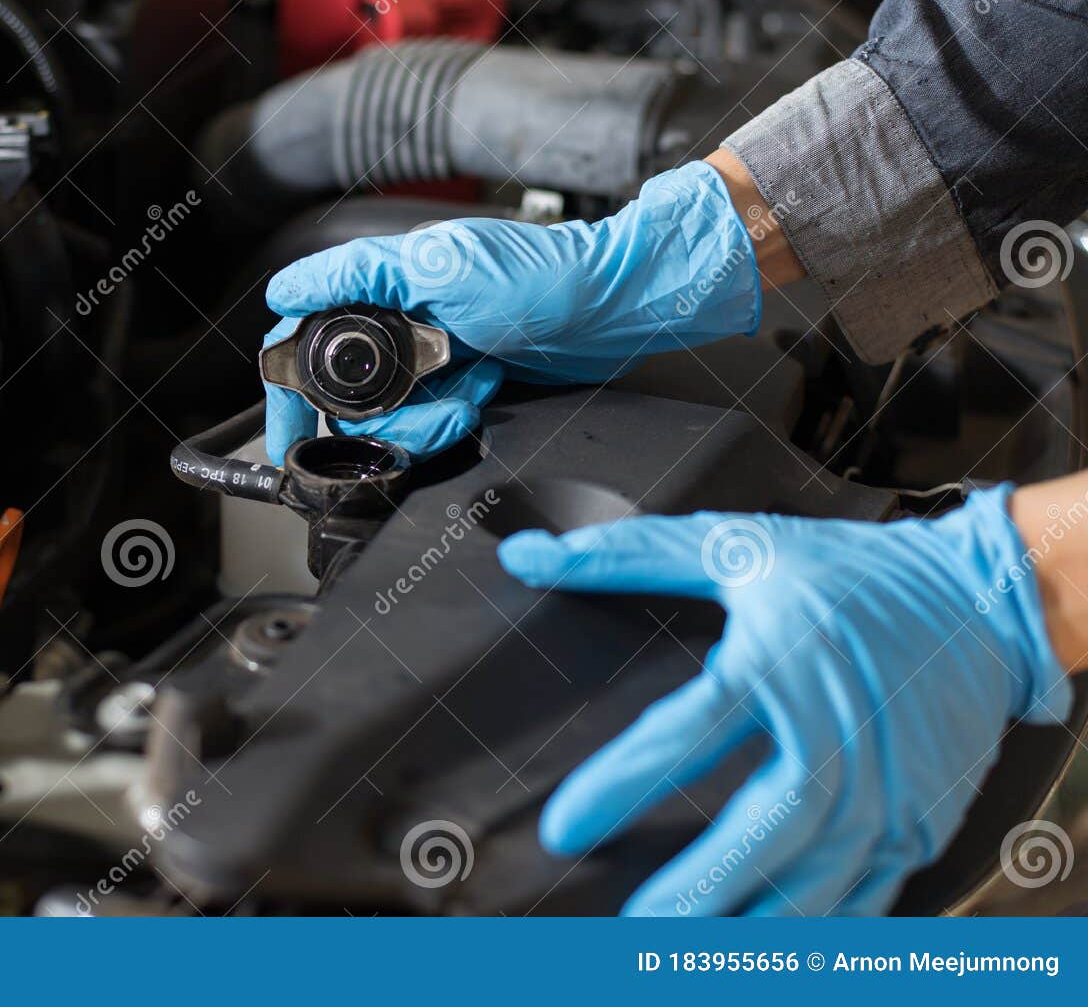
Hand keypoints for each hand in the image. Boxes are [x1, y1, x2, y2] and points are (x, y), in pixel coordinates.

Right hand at [262, 160, 761, 462]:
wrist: (615, 310)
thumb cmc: (544, 276)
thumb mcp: (441, 268)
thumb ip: (358, 276)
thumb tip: (286, 291)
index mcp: (379, 283)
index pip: (301, 335)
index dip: (288, 388)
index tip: (286, 433)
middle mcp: (396, 320)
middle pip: (342, 396)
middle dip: (380, 418)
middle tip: (423, 411)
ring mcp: (426, 355)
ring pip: (385, 420)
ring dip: (424, 420)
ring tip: (468, 395)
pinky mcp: (455, 384)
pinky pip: (425, 425)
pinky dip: (450, 421)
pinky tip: (482, 395)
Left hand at [497, 486, 1070, 915]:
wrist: (980, 602)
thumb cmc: (844, 575)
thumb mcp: (734, 546)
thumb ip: (627, 555)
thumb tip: (527, 555)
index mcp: (783, 663)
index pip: (687, 734)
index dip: (620, 785)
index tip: (562, 830)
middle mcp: (840, 732)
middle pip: (771, 825)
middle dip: (703, 883)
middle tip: (636, 928)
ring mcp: (888, 786)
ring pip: (824, 877)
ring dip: (758, 928)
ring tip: (692, 962)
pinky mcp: (918, 824)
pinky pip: (867, 897)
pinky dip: (820, 935)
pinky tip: (770, 953)